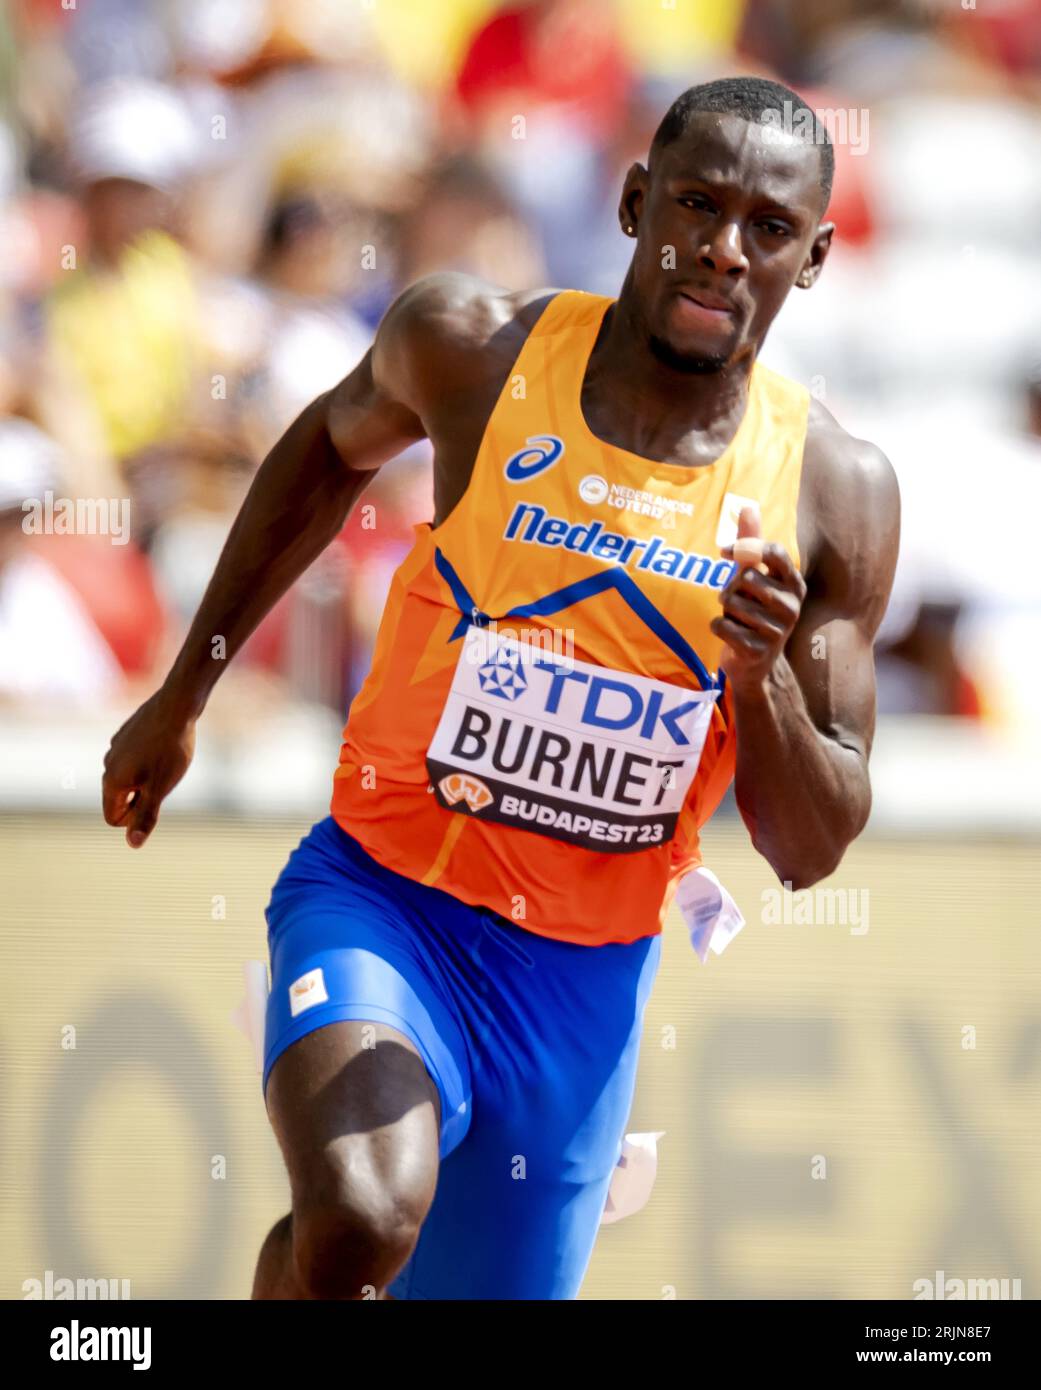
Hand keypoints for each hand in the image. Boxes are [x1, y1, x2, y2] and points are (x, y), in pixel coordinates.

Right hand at [102, 689, 196, 846]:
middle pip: (120, 799)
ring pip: (128, 778)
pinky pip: (132, 760)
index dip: (135, 818)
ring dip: (146, 779)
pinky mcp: (125, 735)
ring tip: (165, 762)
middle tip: (164, 780)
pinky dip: (147, 761)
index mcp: (111, 782)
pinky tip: (163, 748)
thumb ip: (145, 818)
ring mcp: (115, 748)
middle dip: (141, 798)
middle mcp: (107, 765)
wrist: (175, 708)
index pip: (113, 819)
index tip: (156, 800)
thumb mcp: (160, 789)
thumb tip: (133, 844)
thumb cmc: (169, 751)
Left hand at [709, 505, 806, 690]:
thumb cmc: (754, 612)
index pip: (774, 553)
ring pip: (731, 602)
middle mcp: (791, 607)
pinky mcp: (757, 651)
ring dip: (725, 610)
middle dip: (731, 588)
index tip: (726, 553)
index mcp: (794, 585)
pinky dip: (718, 627)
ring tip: (737, 620)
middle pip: (745, 578)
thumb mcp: (755, 577)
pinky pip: (721, 625)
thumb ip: (751, 543)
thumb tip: (748, 506)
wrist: (755, 664)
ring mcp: (777, 631)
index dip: (745, 549)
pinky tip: (731, 636)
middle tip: (737, 602)